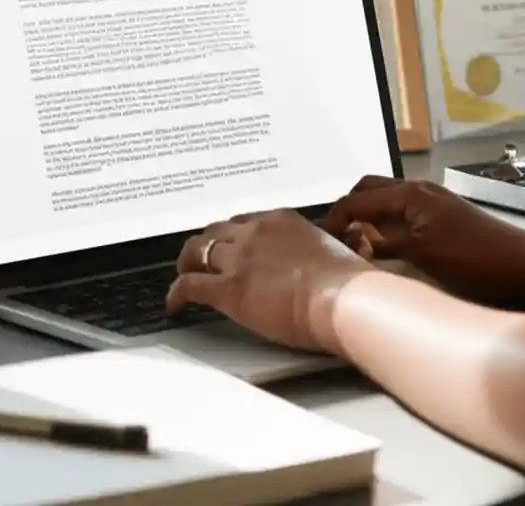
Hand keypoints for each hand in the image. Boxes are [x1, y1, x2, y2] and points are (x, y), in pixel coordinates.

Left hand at [166, 210, 374, 354]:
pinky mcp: (229, 289)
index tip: (230, 245)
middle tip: (200, 258)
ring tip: (183, 275)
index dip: (232, 236)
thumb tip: (330, 257)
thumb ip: (319, 250)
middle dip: (205, 245)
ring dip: (187, 264)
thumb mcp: (334, 250)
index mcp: (281, 220)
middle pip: (216, 232)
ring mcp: (239, 259)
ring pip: (197, 252)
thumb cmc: (350, 282)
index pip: (244, 222)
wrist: (345, 299)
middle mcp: (255, 232)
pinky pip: (190, 286)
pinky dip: (177, 294)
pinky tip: (174, 304)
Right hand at [324, 176, 524, 294]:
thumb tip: (358, 237)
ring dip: (368, 219)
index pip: (356, 199)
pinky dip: (387, 228)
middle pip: (369, 190)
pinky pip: (403, 215)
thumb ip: (384, 241)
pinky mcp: (442, 217)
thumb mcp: (419, 254)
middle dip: (348, 210)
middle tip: (338, 241)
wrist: (521, 266)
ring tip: (356, 248)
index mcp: (408, 195)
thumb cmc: (471, 261)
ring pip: (386, 202)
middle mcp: (418, 190)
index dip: (335, 218)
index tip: (322, 242)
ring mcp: (432, 202)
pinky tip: (383, 252)